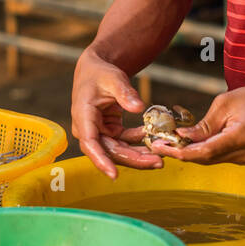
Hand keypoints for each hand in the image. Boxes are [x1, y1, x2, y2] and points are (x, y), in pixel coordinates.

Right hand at [70, 49, 160, 178]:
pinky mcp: (109, 132)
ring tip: (161, 156)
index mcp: (83, 116)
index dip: (101, 160)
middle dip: (134, 159)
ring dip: (139, 154)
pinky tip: (154, 139)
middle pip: (110, 151)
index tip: (114, 174)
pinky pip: (125, 142)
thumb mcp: (113, 78)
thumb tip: (139, 107)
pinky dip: (139, 142)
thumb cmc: (100, 74)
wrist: (96, 71)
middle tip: (158, 162)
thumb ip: (125, 92)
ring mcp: (99, 132)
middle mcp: (89, 129)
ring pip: (119, 151)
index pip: (90, 143)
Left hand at [157, 80, 244, 165]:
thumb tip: (180, 138)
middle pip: (206, 159)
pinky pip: (220, 157)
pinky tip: (188, 145)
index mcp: (243, 136)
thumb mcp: (224, 104)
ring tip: (167, 144)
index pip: (206, 151)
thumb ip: (203, 125)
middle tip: (157, 145)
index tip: (160, 147)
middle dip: (180, 153)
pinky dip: (204, 152)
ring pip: (212, 160)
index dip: (180, 152)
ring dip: (190, 154)